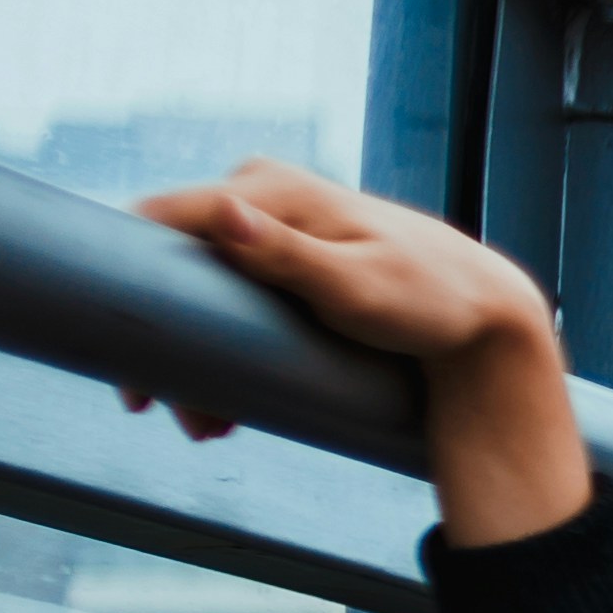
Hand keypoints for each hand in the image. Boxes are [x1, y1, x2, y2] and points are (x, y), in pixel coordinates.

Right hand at [135, 163, 592, 546]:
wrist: (482, 316)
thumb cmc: (431, 299)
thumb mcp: (356, 285)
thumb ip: (288, 253)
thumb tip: (224, 212)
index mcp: (268, 189)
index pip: (164, 222)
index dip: (130, 289)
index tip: (131, 364)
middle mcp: (258, 197)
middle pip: (177, 266)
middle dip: (167, 345)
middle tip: (172, 413)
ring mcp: (269, 227)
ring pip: (200, 293)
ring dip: (194, 360)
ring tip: (207, 424)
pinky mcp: (283, 259)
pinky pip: (230, 301)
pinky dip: (223, 351)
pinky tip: (226, 403)